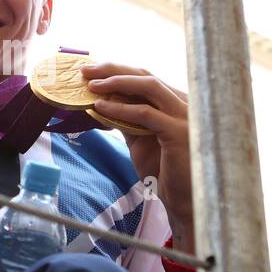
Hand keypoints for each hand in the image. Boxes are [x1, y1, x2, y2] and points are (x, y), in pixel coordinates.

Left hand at [81, 63, 194, 253]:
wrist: (185, 201)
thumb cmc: (166, 172)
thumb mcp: (142, 140)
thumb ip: (128, 120)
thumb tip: (103, 104)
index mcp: (176, 102)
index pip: (145, 77)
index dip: (118, 71)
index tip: (92, 70)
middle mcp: (184, 103)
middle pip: (146, 75)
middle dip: (113, 69)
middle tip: (86, 69)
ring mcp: (185, 115)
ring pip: (149, 86)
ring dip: (116, 82)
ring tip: (91, 85)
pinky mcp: (179, 132)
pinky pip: (145, 114)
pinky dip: (120, 109)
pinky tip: (100, 108)